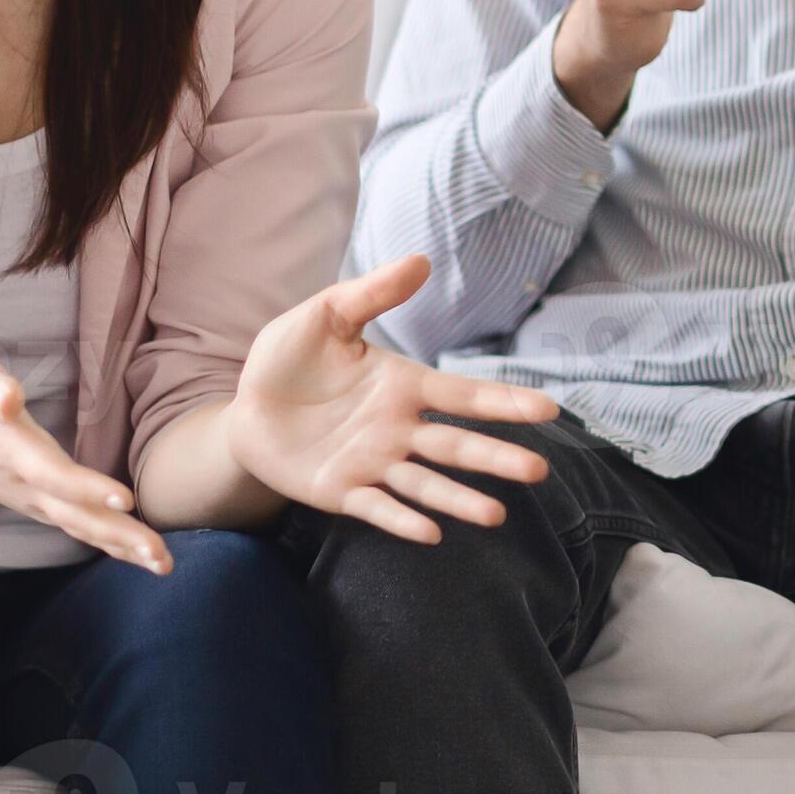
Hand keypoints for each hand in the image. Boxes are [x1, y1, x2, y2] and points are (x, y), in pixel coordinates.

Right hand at [0, 352, 170, 573]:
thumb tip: (10, 398)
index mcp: (13, 451)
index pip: (51, 474)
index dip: (85, 488)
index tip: (125, 500)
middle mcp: (29, 485)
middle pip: (76, 515)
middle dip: (118, 535)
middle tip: (160, 556)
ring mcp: (39, 503)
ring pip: (83, 529)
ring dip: (125, 548)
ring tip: (164, 565)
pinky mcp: (50, 508)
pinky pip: (84, 530)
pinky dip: (116, 547)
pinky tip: (149, 559)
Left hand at [223, 253, 563, 546]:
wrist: (246, 409)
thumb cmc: (289, 358)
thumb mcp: (326, 316)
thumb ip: (371, 294)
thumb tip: (420, 260)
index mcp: (402, 386)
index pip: (463, 394)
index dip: (504, 402)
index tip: (548, 408)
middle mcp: (399, 429)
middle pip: (455, 445)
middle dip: (496, 457)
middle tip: (538, 470)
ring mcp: (374, 464)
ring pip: (425, 483)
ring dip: (459, 498)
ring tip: (495, 514)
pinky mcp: (342, 492)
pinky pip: (377, 508)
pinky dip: (402, 521)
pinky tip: (432, 533)